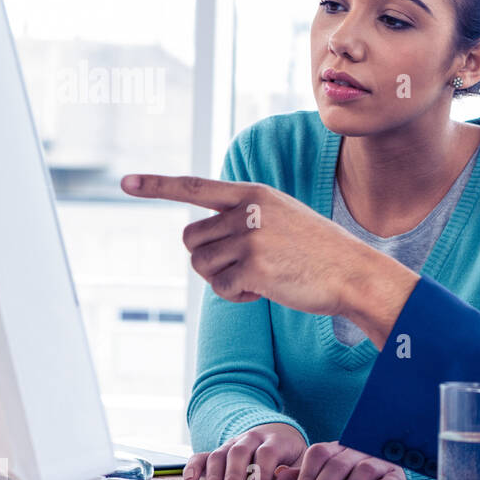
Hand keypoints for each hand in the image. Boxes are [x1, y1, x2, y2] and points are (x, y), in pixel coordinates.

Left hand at [119, 173, 417, 346]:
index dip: (157, 186)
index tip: (125, 183)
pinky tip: (266, 290)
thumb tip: (200, 243)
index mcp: (254, 194)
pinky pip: (220, 288)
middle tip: (238, 267)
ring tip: (258, 278)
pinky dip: (237, 295)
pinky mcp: (252, 268)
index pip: (195, 187)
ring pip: (201, 264)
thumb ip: (244, 218)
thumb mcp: (283, 219)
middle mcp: (247, 212)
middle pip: (190, 238)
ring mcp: (249, 239)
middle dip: (206, 257)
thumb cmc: (320, 252)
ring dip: (221, 278)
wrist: (354, 273)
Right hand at [183, 422, 306, 479]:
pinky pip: (204, 455)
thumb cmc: (290, 453)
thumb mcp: (302, 460)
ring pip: (220, 453)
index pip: (266, 453)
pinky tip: (189, 479)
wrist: (278, 432)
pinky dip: (194, 466)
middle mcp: (252, 438)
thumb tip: (283, 478)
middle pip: (239, 452)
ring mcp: (233, 444)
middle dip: (234, 474)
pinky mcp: (220, 451)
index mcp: (275, 440)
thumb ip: (296, 471)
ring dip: (215, 474)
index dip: (261, 473)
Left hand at [274, 442, 407, 479]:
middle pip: (337, 464)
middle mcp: (355, 452)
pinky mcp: (395, 475)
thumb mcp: (328, 478)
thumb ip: (304, 477)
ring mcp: (377, 462)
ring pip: (363, 469)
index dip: (306, 474)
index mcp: (336, 451)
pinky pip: (391, 478)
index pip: (318, 453)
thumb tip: (279, 475)